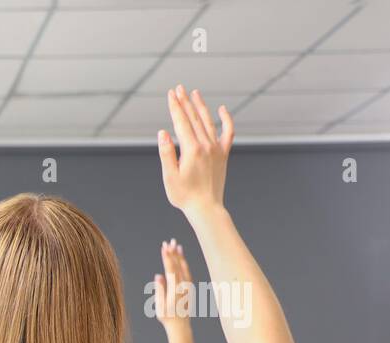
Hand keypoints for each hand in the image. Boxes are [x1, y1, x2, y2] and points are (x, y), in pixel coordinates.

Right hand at [153, 238, 192, 325]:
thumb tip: (159, 275)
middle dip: (173, 253)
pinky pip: (187, 273)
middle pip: (178, 266)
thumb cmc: (167, 318)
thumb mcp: (160, 306)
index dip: (167, 258)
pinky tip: (182, 259)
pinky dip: (184, 264)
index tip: (164, 248)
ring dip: (180, 257)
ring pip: (184, 268)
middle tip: (170, 241)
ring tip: (177, 245)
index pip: (171, 269)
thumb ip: (160, 290)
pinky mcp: (189, 289)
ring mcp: (188, 287)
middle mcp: (183, 286)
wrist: (181, 327)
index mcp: (175, 289)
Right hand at [158, 86, 232, 215]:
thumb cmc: (184, 195)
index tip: (170, 94)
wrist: (206, 208)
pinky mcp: (223, 154)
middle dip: (185, 102)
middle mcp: (206, 145)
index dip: (175, 107)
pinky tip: (222, 109)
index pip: (181, 122)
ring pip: (208, 122)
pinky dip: (225, 120)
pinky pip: (227, 132)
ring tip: (195, 93)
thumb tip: (163, 132)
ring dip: (201, 106)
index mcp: (191, 149)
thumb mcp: (169, 176)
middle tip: (179, 88)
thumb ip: (166, 153)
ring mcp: (216, 148)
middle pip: (194, 118)